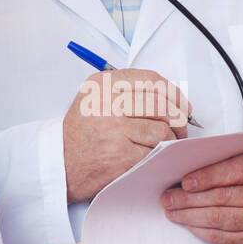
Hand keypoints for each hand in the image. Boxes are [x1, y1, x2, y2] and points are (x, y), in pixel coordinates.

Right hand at [63, 69, 190, 202]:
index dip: (174, 93)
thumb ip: (126, 91)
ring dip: (171, 140)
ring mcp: (114, 130)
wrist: (59, 164)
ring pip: (162, 130)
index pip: (151, 80)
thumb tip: (170, 96)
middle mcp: (107, 103)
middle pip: (161, 105)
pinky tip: (154, 157)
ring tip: (167, 144)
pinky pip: (155, 152)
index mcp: (102, 85)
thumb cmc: (81, 134)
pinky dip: (160, 156)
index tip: (183, 105)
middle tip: (180, 129)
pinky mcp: (120, 156)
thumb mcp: (94, 99)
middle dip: (178, 119)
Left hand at [160, 149, 242, 243]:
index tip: (186, 182)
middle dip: (190, 198)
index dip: (208, 176)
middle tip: (169, 197)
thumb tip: (191, 173)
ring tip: (172, 210)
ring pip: (219, 218)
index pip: (237, 170)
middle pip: (223, 196)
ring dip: (190, 215)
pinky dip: (200, 230)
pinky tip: (188, 223)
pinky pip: (222, 237)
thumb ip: (227, 162)